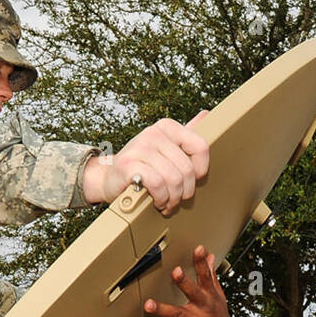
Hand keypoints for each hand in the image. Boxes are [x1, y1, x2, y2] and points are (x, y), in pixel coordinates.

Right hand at [82, 113, 208, 215]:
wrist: (109, 177)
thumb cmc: (141, 166)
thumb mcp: (165, 148)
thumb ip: (185, 134)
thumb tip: (206, 114)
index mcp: (167, 126)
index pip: (201, 147)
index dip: (201, 170)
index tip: (192, 180)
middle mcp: (153, 132)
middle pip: (187, 169)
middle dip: (185, 192)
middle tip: (177, 199)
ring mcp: (140, 147)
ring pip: (173, 179)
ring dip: (172, 199)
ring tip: (167, 203)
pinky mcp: (129, 164)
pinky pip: (157, 184)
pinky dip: (160, 198)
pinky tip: (157, 201)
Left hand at [140, 245, 240, 316]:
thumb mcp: (219, 297)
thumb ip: (211, 276)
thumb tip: (210, 257)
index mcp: (211, 296)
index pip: (207, 276)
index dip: (202, 262)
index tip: (199, 249)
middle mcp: (204, 307)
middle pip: (194, 292)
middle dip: (185, 282)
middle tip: (176, 272)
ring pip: (178, 313)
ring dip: (162, 309)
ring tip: (148, 304)